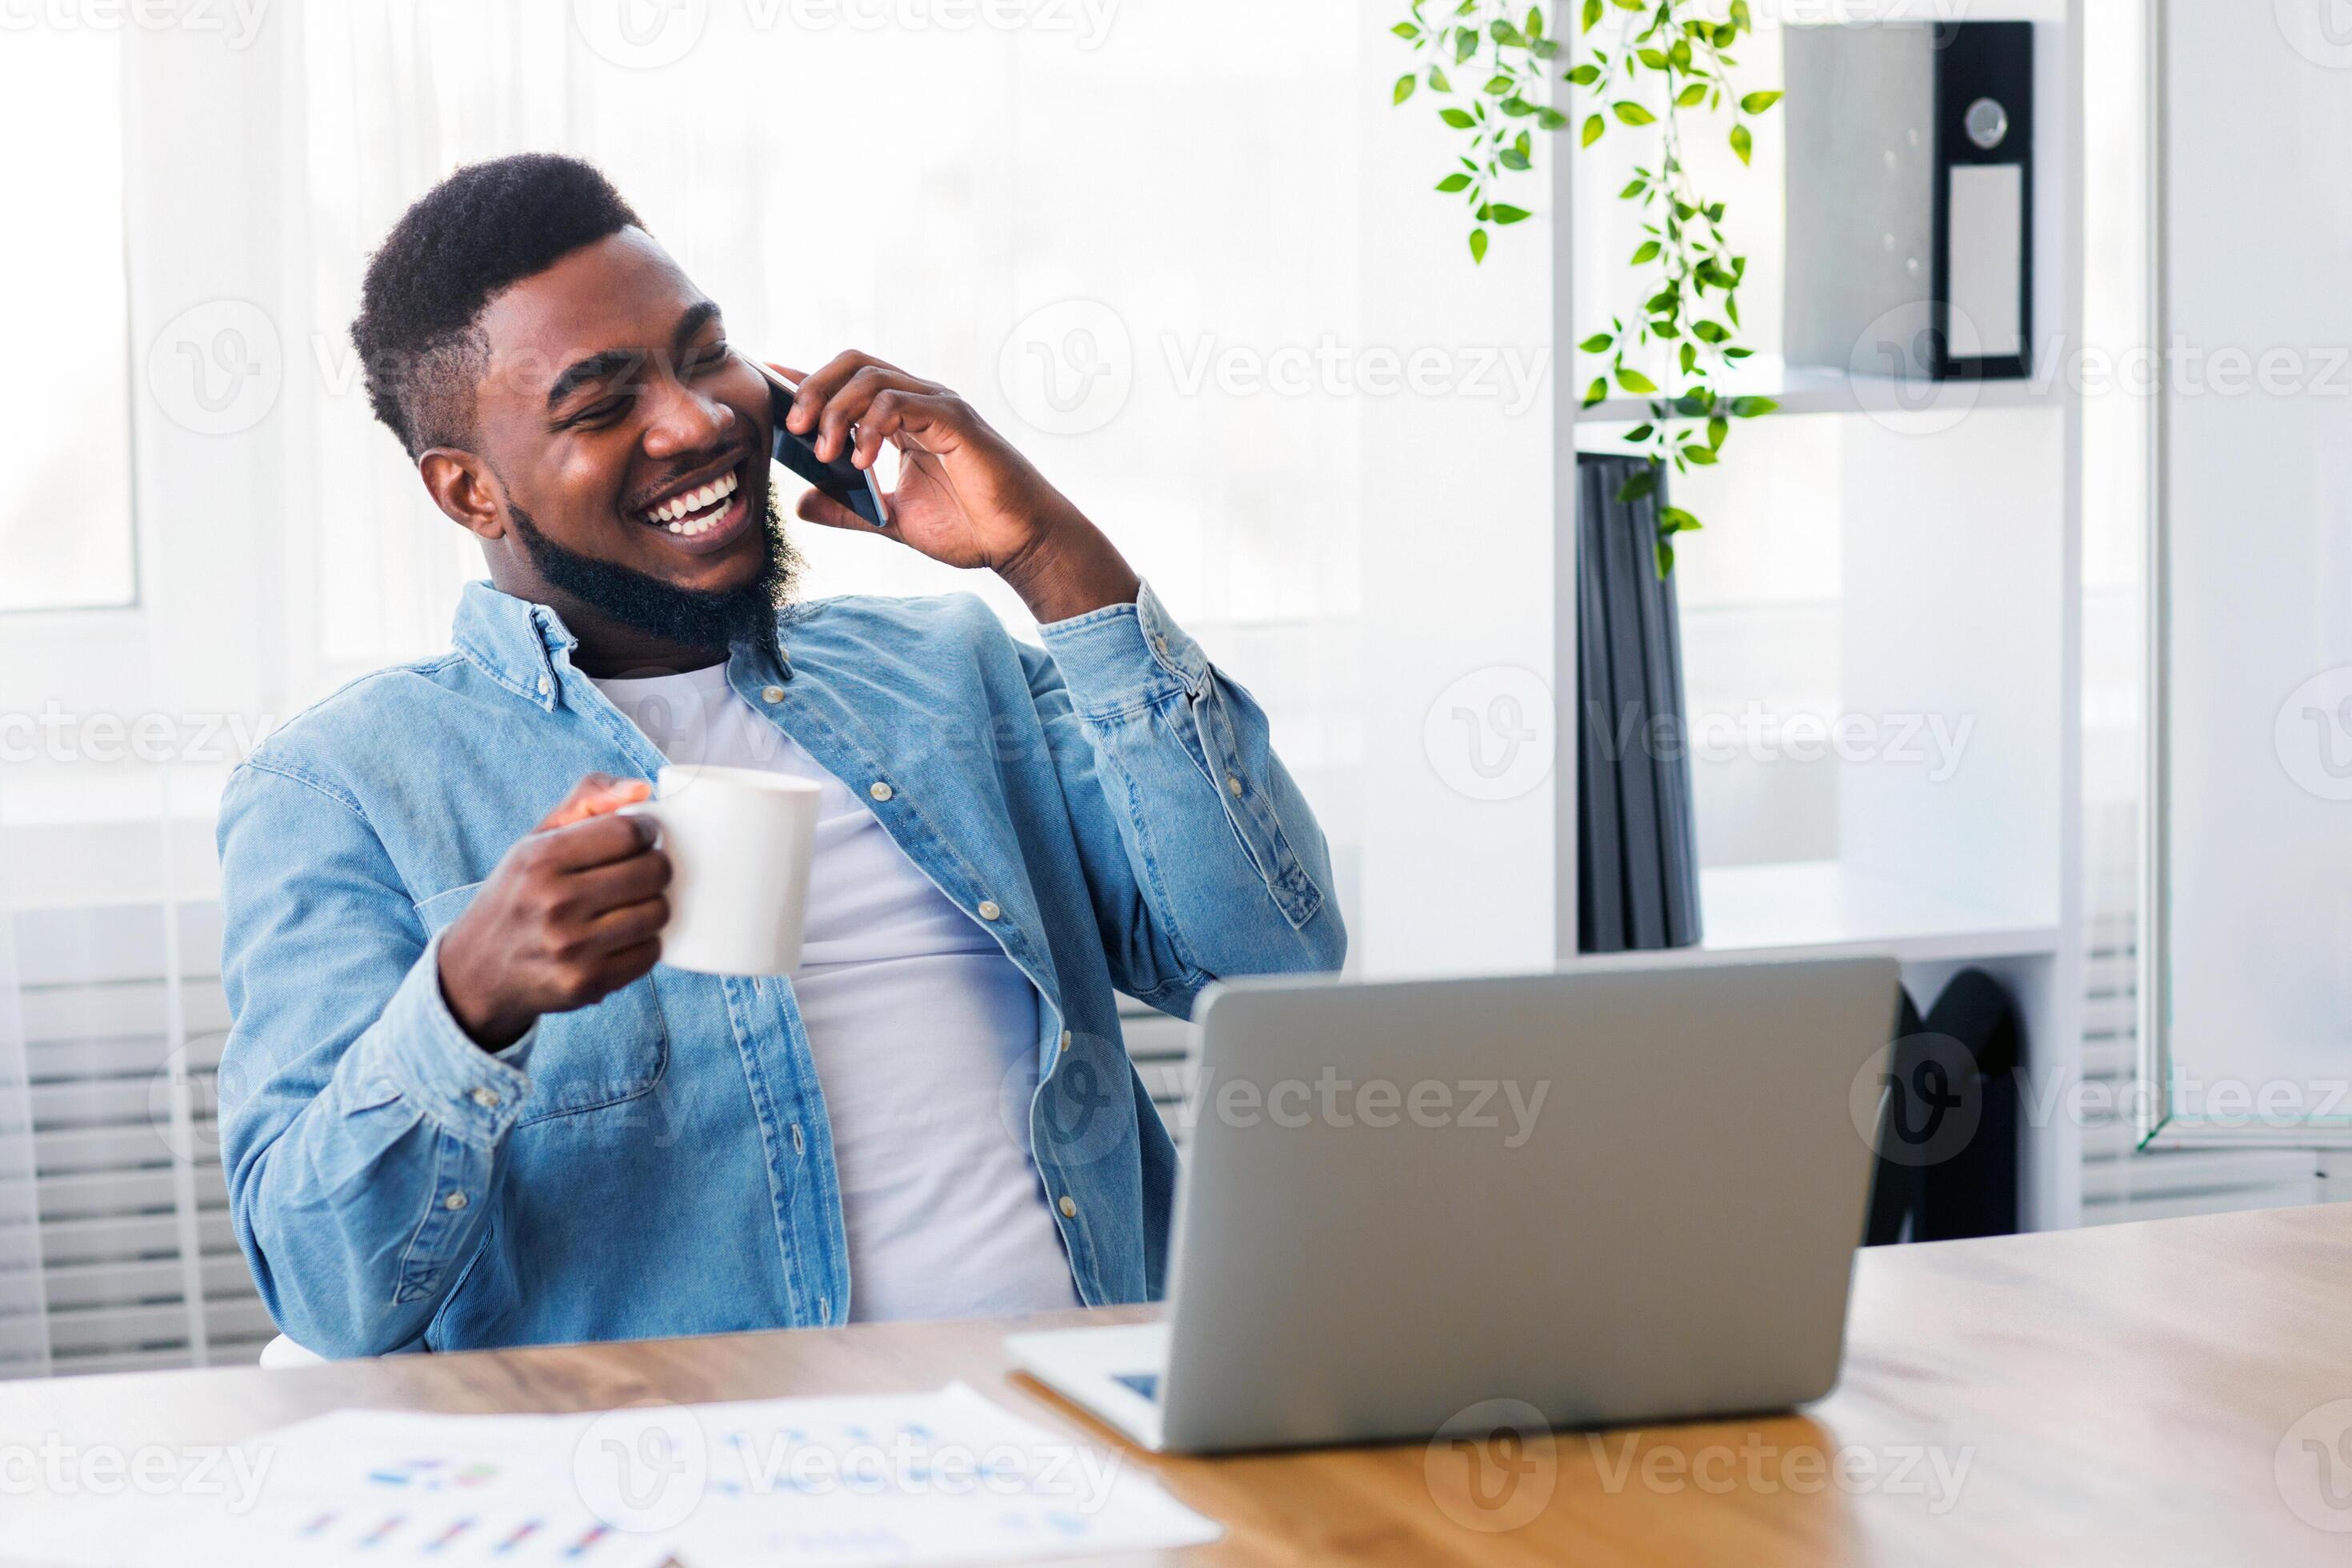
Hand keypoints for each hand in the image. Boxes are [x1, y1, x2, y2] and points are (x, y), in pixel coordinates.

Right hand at [437, 775, 671, 1049]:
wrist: (477, 971)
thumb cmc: (519, 894)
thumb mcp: (536, 839)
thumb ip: (588, 799)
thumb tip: (641, 790)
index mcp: (541, 858)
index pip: (630, 832)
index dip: (647, 831)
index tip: (641, 837)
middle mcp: (555, 903)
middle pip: (653, 872)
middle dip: (655, 867)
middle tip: (639, 872)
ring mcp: (571, 948)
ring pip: (658, 913)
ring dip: (653, 906)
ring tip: (629, 905)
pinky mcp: (586, 983)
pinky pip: (651, 954)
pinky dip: (645, 943)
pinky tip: (621, 937)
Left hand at [771, 351, 1139, 621]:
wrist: (1018, 544)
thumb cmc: (969, 528)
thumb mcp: (891, 520)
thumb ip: (848, 509)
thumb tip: (800, 504)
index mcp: (905, 419)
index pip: (847, 383)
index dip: (805, 379)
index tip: (765, 384)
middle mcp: (920, 402)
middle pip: (853, 364)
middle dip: (814, 388)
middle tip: (794, 428)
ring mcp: (939, 406)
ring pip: (872, 377)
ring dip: (837, 409)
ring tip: (826, 450)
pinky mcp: (956, 420)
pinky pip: (902, 402)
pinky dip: (873, 426)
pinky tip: (863, 459)